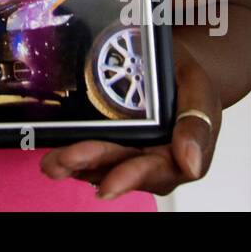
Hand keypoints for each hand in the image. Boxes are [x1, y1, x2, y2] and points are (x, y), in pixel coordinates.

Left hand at [39, 37, 220, 199]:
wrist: (173, 65)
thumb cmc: (187, 80)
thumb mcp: (198, 89)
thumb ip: (196, 124)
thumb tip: (192, 165)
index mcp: (179, 155)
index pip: (152, 172)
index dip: (128, 178)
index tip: (107, 186)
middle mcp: (153, 162)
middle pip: (119, 169)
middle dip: (90, 165)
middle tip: (64, 160)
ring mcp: (131, 156)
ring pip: (101, 166)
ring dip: (75, 165)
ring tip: (52, 161)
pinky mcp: (113, 146)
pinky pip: (92, 155)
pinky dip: (73, 155)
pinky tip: (54, 154)